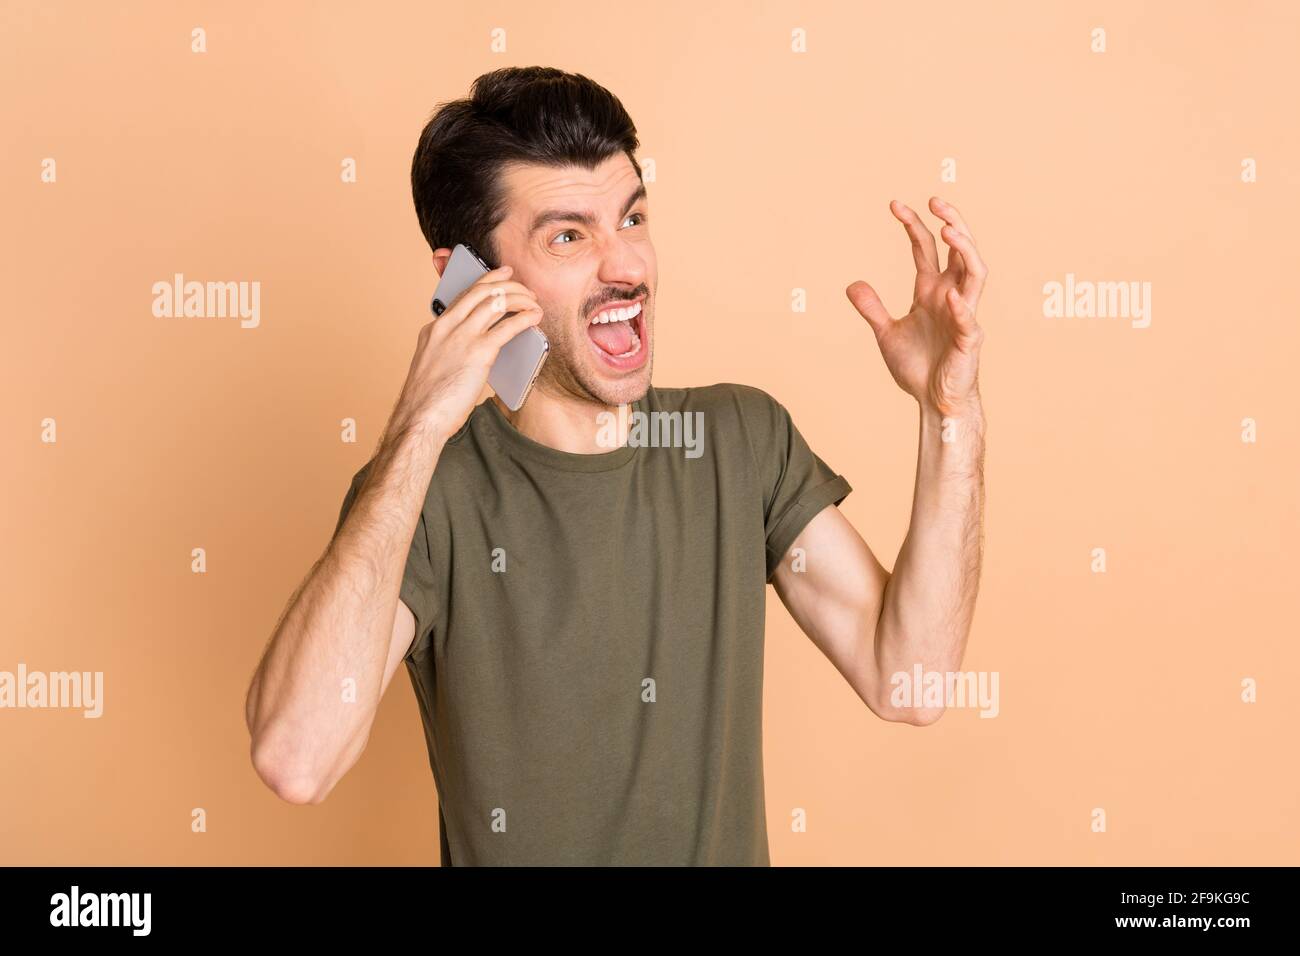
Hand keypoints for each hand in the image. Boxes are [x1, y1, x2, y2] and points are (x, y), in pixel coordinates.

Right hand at [390, 265, 542, 442]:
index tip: (501, 276)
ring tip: (533, 302)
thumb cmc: (428, 403)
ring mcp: (461, 337)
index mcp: (434, 329)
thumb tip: (479, 351)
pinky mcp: (478, 352)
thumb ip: (452, 352)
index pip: (463, 296)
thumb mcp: (434, 366)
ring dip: (520, 298)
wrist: (419, 420)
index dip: (486, 282)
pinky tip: (535, 317)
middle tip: (524, 286)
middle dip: (507, 284)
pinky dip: (525, 318)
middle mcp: (446, 327)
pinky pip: (507, 326)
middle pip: (480, 291)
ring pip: (496, 302)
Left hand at [846, 197, 986, 416]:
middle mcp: (951, 295)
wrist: (933, 400)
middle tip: (934, 200)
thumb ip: (872, 308)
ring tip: (949, 230)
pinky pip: (968, 319)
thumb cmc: (918, 367)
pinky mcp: (969, 339)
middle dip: (950, 222)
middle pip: (960, 249)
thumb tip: (852, 284)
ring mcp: (963, 315)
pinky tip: (949, 298)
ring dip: (965, 250)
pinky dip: (961, 308)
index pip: (926, 248)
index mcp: (932, 290)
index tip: (895, 205)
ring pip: (975, 272)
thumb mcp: (886, 334)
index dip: (914, 225)